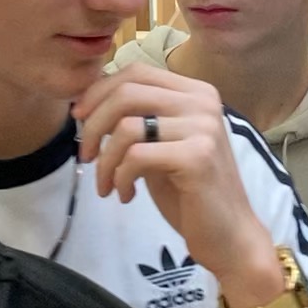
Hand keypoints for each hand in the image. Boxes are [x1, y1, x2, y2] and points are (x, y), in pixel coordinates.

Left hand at [76, 64, 273, 291]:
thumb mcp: (161, 145)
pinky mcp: (197, 157)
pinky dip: (120, 177)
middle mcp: (203, 102)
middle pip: (127, 93)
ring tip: (106, 184)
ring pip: (127, 127)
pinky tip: (126, 195)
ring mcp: (203, 128)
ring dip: (105, 160)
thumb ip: (139, 118)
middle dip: (93, 125)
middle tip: (86, 155)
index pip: (136, 72)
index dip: (99, 91)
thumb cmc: (190, 192)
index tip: (79, 118)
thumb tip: (90, 99)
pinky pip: (136, 157)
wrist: (228, 235)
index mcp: (196, 92)